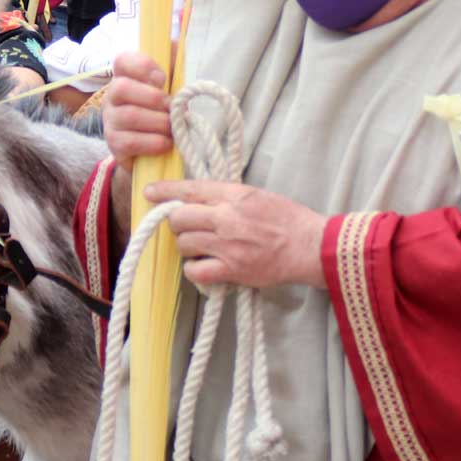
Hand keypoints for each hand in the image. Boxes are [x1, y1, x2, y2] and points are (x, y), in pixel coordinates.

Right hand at [104, 52, 170, 172]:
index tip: (163, 78)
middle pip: (121, 88)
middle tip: (171, 107)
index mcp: (125, 76)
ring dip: (158, 122)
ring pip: (128, 115)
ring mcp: (110, 120)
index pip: (122, 60)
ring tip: (172, 127)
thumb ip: (172, 63)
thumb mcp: (172, 85)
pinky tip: (166, 143)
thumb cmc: (162, 110)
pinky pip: (129, 141)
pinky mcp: (113, 144)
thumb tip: (175, 41)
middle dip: (153, 98)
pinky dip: (152, 142)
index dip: (142, 66)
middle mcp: (112, 96)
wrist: (154, 147)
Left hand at [147, 179, 328, 289]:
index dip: (165, 191)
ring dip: (187, 246)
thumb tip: (199, 198)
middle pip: (179, 218)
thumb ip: (227, 195)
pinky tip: (204, 266)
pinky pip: (196, 271)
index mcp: (234, 195)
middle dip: (177, 223)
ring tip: (201, 247)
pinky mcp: (232, 270)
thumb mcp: (257, 195)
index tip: (150, 192)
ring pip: (184, 244)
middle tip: (186, 228)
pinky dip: (195, 270)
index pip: (190, 188)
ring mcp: (228, 245)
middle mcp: (227, 217)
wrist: (310, 246)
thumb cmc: (288, 219)